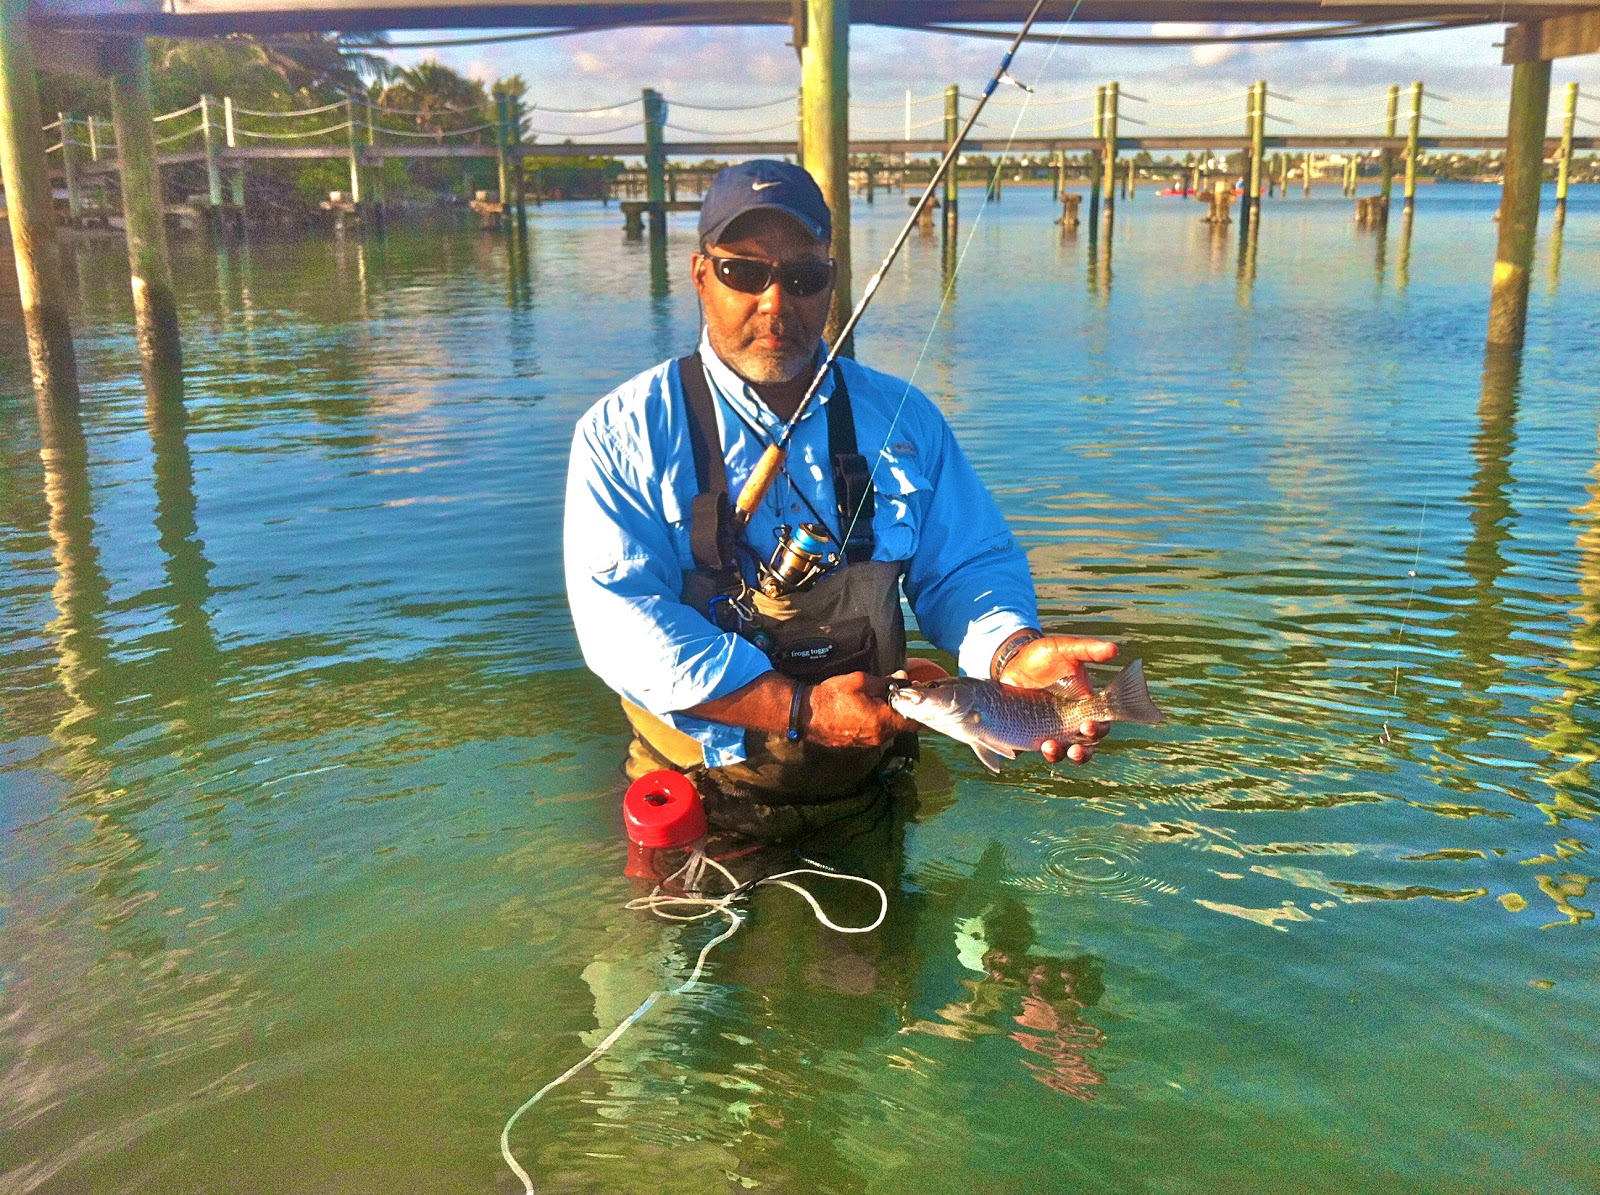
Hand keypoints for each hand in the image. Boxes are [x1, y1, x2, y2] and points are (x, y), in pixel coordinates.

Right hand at [803, 671, 913, 748]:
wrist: (804, 714)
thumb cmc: (831, 696)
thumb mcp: (859, 681)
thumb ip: (885, 681)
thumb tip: (903, 677)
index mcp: (882, 722)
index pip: (914, 722)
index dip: (921, 708)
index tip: (922, 696)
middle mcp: (879, 737)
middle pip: (902, 725)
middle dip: (905, 708)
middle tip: (903, 689)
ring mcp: (869, 743)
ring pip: (889, 729)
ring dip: (891, 715)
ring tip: (885, 696)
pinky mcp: (859, 744)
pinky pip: (877, 732)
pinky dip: (879, 721)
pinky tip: (871, 707)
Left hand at [998, 635, 1117, 764]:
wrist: (1014, 660)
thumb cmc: (1046, 655)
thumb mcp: (1066, 648)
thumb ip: (1088, 649)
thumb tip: (1114, 648)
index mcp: (1085, 707)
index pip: (1101, 726)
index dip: (1097, 730)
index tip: (1087, 725)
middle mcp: (1071, 723)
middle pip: (1085, 747)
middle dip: (1081, 753)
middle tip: (1074, 748)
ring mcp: (1050, 730)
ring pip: (1060, 752)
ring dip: (1058, 754)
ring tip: (1049, 746)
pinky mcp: (1028, 732)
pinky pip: (1030, 749)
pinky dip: (1027, 752)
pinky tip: (1021, 749)